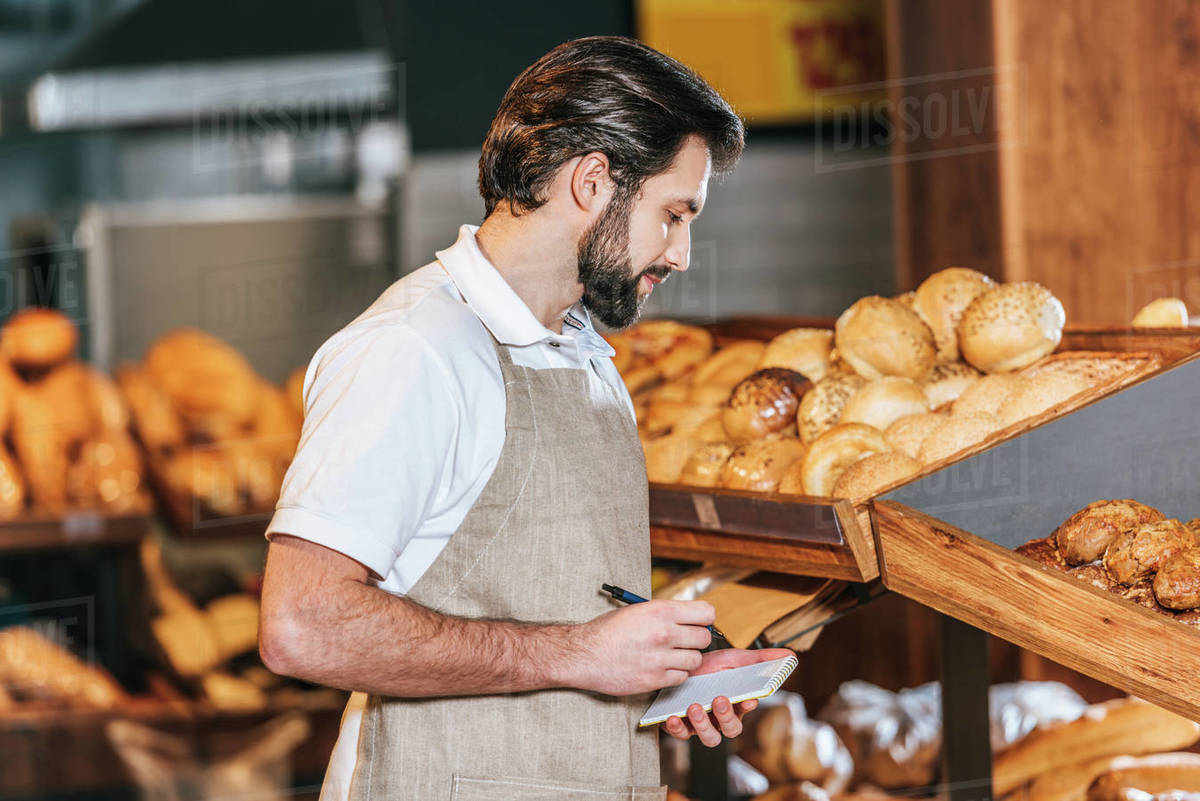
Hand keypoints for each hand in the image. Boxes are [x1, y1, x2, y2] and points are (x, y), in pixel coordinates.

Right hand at [561, 600, 715, 695]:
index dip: (703, 619)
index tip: (696, 623)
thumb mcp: (638, 610)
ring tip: (670, 655)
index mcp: (661, 610)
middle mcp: (664, 633)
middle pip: (704, 637)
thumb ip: (667, 613)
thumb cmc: (608, 630)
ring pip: (696, 660)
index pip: (707, 613)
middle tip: (683, 641)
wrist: (583, 654)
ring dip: (687, 658)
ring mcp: (660, 658)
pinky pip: (682, 677)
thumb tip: (693, 619)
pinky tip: (662, 667)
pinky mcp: (655, 679)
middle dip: (696, 639)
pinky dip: (676, 674)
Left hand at [661, 648, 794, 746]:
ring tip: (695, 707)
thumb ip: (760, 659)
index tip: (748, 697)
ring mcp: (701, 725)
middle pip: (731, 729)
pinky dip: (677, 728)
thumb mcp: (733, 659)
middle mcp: (721, 719)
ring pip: (710, 738)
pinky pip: (681, 735)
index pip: (746, 709)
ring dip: (704, 725)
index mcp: (737, 704)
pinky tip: (674, 717)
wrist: (675, 667)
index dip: (747, 706)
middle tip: (719, 700)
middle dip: (727, 717)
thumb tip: (791, 655)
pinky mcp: (681, 727)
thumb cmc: (708, 667)